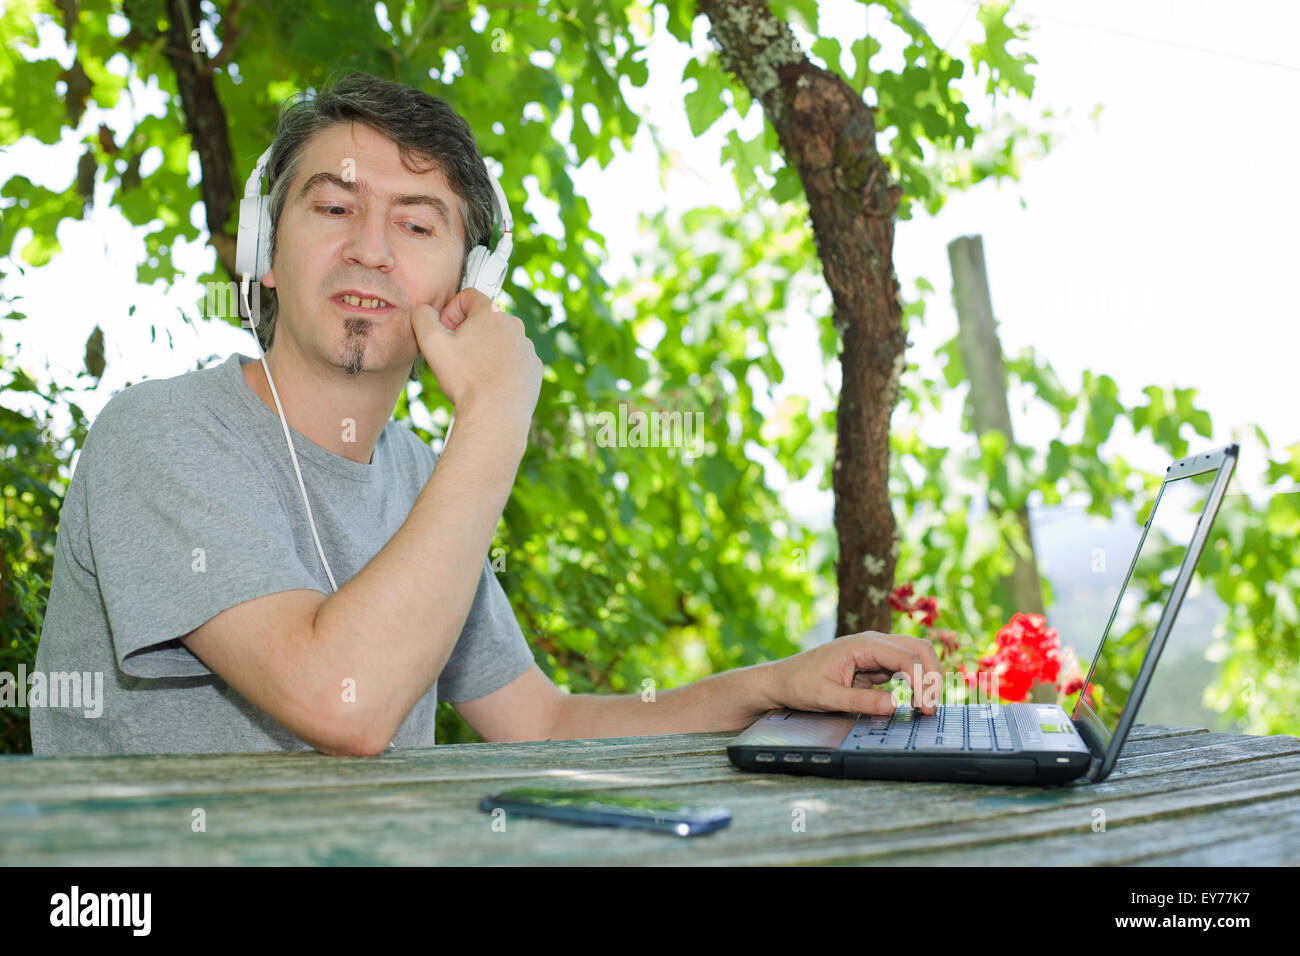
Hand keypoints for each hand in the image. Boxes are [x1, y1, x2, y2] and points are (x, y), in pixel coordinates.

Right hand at [411, 289, 541, 432]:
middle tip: (455, 355)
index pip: (467, 296)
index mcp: (492, 313)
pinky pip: (514, 360)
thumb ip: (422, 317)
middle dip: (467, 332)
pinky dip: (501, 367)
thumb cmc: (465, 381)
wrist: (495, 416)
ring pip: (500, 340)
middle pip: (484, 319)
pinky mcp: (533, 368)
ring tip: (472, 373)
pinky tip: (488, 383)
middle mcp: (515, 326)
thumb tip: (425, 311)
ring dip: (484, 350)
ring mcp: (527, 348)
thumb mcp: (431, 343)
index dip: (450, 311)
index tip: (445, 331)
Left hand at [762, 631, 943, 716]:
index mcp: (861, 644)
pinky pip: (905, 666)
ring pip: (916, 655)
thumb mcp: (826, 698)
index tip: (923, 708)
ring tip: (927, 706)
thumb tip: (894, 706)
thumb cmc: (799, 684)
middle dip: (932, 675)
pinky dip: (917, 680)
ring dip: (928, 677)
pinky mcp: (875, 663)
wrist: (782, 681)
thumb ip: (860, 701)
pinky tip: (917, 700)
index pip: (906, 656)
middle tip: (931, 708)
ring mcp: (875, 651)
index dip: (921, 681)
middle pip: (919, 648)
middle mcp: (872, 642)